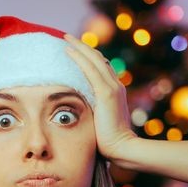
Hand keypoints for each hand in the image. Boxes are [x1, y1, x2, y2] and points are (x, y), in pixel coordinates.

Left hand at [63, 33, 137, 162]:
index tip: (75, 51)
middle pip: (98, 59)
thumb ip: (92, 112)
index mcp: (114, 91)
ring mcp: (112, 88)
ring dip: (79, 48)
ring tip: (65, 39)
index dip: (88, 57)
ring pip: (94, 60)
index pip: (101, 68)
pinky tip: (68, 51)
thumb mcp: (98, 121)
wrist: (121, 148)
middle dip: (83, 47)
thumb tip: (77, 113)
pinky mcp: (106, 93)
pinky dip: (79, 58)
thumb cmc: (108, 141)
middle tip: (68, 38)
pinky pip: (90, 70)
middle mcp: (115, 85)